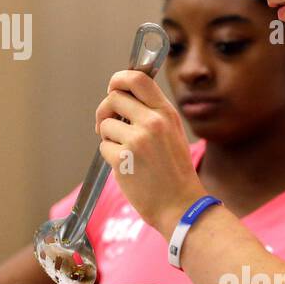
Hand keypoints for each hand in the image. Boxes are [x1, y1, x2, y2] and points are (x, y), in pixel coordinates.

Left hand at [95, 70, 204, 230]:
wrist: (181, 205)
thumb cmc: (174, 171)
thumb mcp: (172, 132)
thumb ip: (151, 112)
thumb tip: (120, 95)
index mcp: (166, 112)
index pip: (137, 78)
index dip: (118, 78)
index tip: (113, 88)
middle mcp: (153, 121)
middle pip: (113, 97)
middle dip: (105, 109)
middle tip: (107, 124)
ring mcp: (137, 140)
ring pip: (105, 123)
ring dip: (108, 137)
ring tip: (125, 151)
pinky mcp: (123, 159)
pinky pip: (103, 147)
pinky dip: (110, 156)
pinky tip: (126, 167)